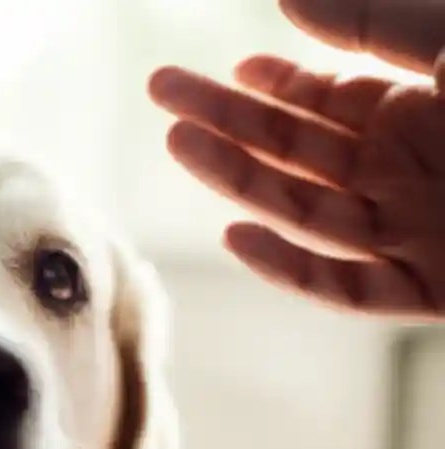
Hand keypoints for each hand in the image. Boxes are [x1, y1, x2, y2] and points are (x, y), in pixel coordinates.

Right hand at [148, 0, 444, 319]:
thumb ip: (376, 23)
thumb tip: (288, 2)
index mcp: (422, 115)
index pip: (328, 105)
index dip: (276, 88)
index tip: (231, 71)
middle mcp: (407, 175)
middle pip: (297, 153)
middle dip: (226, 121)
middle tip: (161, 89)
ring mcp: (416, 234)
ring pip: (308, 214)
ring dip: (239, 179)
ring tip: (178, 141)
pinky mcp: (433, 290)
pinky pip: (350, 289)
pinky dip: (292, 270)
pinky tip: (238, 237)